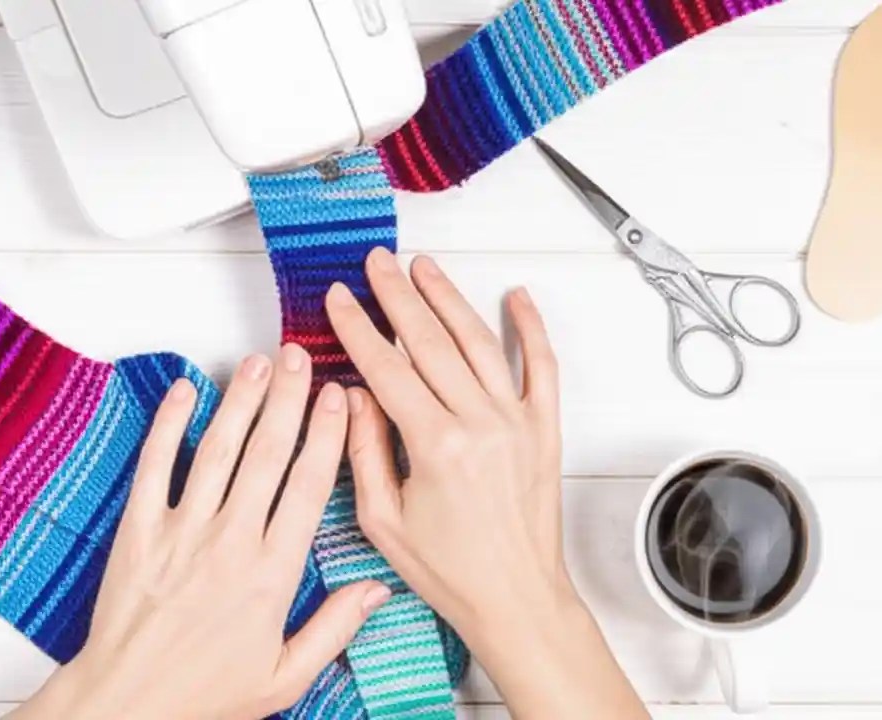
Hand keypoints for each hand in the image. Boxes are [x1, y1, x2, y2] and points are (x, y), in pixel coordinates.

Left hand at [9, 346, 389, 719]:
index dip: (326, 436)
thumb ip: (334, 627)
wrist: (128, 705)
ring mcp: (181, 532)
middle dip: (287, 399)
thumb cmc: (204, 695)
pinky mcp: (139, 531)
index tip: (338, 398)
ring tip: (258, 362)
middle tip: (300, 358)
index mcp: (271, 574)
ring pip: (218, 450)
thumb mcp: (285, 676)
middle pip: (267, 454)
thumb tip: (378, 588)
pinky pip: (155, 466)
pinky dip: (169, 425)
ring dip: (239, 401)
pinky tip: (183, 391)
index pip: (307, 487)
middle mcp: (229, 542)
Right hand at [325, 249, 647, 718]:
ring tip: (424, 268)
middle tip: (376, 264)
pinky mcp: (543, 428)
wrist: (515, 597)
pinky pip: (540, 366)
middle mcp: (479, 424)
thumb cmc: (452, 571)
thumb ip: (363, 451)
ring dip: (449, 299)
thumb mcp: (383, 521)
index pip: (386, 368)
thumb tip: (352, 396)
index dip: (358, 328)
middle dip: (398, 295)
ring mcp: (516, 421)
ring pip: (478, 342)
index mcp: (436, 446)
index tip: (339, 299)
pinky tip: (516, 298)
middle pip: (431, 341)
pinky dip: (529, 328)